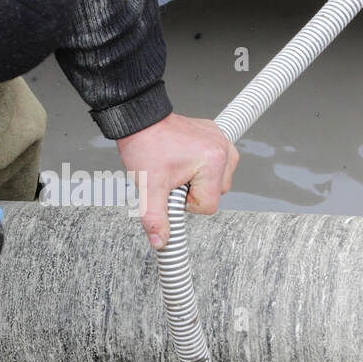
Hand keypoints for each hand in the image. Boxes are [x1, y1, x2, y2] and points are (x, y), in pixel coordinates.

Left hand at [116, 113, 238, 248]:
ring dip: (198, 180)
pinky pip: (216, 164)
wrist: (139, 119)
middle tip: (172, 176)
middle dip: (192, 191)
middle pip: (216, 194)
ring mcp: (222, 141)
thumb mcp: (149, 187)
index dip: (185, 203)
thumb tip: (160, 242)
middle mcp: (223, 151)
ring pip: (218, 180)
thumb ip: (155, 218)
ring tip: (176, 166)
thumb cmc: (145, 146)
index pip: (208, 206)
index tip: (171, 187)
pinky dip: (200, 166)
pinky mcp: (216, 136)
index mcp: (213, 163)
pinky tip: (183, 158)